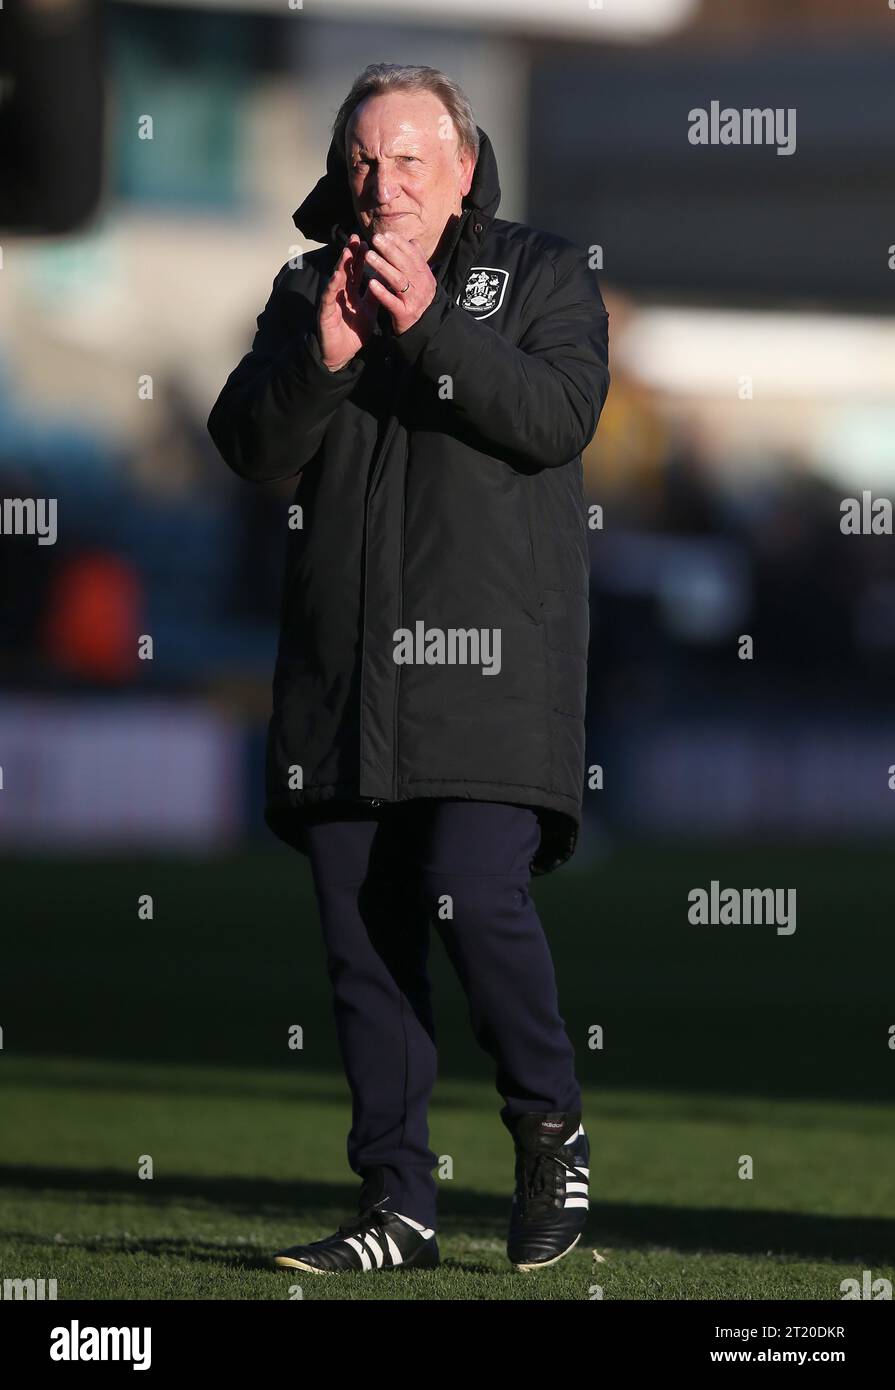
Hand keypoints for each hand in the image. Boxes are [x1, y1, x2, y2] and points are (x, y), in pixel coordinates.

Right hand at [317, 233, 377, 369]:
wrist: (342, 354)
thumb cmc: (354, 332)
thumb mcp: (369, 310)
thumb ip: (375, 294)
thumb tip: (387, 278)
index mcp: (351, 292)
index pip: (356, 270)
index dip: (361, 257)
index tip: (368, 242)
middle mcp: (340, 293)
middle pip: (345, 269)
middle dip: (350, 253)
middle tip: (355, 237)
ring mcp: (332, 301)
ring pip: (336, 279)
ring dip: (341, 265)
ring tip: (347, 251)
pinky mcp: (325, 312)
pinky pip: (329, 296)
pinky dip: (333, 285)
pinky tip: (337, 275)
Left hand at [363, 231, 436, 333]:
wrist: (425, 330)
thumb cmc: (418, 301)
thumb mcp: (422, 280)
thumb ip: (417, 261)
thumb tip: (412, 241)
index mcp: (425, 275)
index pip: (413, 255)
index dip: (400, 243)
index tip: (386, 234)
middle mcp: (421, 286)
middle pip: (405, 264)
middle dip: (390, 250)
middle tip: (376, 239)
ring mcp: (413, 300)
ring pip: (398, 280)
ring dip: (383, 267)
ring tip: (369, 256)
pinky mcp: (404, 314)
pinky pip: (392, 302)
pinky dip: (381, 292)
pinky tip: (370, 283)